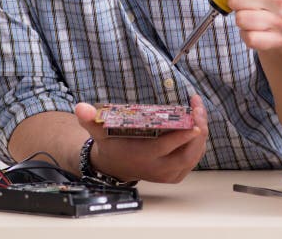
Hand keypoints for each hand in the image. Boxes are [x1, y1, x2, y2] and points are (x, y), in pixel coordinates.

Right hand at [73, 95, 207, 183]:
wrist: (114, 167)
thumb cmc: (110, 146)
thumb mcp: (98, 132)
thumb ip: (90, 119)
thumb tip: (80, 107)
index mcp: (144, 157)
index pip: (167, 147)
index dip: (183, 135)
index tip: (195, 122)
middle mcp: (160, 168)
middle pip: (187, 152)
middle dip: (198, 130)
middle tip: (198, 108)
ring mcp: (170, 173)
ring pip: (194, 155)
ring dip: (201, 135)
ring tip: (200, 111)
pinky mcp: (176, 173)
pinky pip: (193, 159)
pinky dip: (198, 143)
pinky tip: (198, 125)